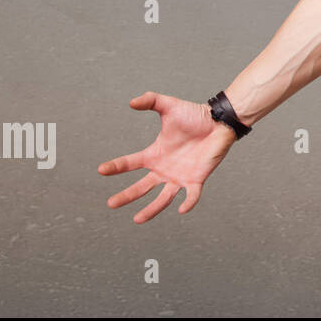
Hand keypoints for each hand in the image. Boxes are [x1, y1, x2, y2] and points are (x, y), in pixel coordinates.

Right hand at [98, 91, 236, 222]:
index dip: (116, 167)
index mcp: (155, 154)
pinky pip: (192, 196)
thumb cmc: (195, 115)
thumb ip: (150, 101)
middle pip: (141, 187)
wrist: (219, 121)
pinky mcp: (197, 179)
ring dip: (151, 209)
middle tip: (110, 204)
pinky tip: (181, 210)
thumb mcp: (169, 106)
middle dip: (126, 196)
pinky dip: (188, 203)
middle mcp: (164, 169)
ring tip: (137, 220)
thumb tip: (131, 102)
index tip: (101, 170)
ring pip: (163, 198)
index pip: (130, 163)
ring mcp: (180, 176)